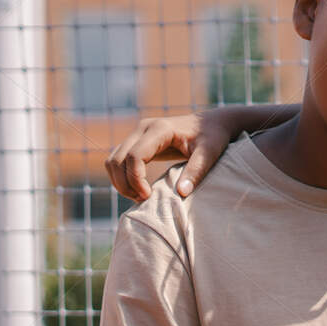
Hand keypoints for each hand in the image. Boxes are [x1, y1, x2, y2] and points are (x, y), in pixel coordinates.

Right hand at [105, 111, 229, 202]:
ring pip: (113, 160)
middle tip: (143, 201)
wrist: (212, 124)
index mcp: (160, 129)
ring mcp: (138, 134)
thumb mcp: (209, 154)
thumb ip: (196, 171)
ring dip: (120, 181)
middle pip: (118, 159)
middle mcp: (144, 128)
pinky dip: (122, 177)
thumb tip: (181, 193)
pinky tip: (138, 190)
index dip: (136, 179)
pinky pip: (119, 160)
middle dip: (125, 184)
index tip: (148, 196)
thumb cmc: (213, 138)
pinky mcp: (138, 142)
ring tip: (140, 198)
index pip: (135, 156)